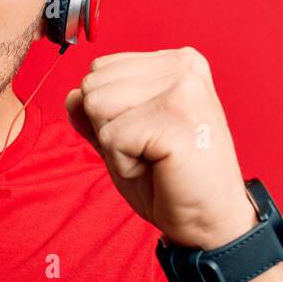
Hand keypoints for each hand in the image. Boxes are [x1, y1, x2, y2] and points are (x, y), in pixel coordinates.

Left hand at [65, 47, 258, 249]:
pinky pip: (111, 138)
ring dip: (115, 147)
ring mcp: (183, 89)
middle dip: (108, 128)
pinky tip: (158, 169)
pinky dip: (124, 165)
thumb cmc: (170, 178)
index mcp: (175, 61)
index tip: (147, 135)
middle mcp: (183, 66)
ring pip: (97, 107)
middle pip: (94, 86)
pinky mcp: (176, 119)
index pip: (100, 69)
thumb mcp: (123, 136)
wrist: (211, 220)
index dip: (108, 113)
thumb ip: (95, 111)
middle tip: (150, 150)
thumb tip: (72, 96)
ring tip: (153, 158)